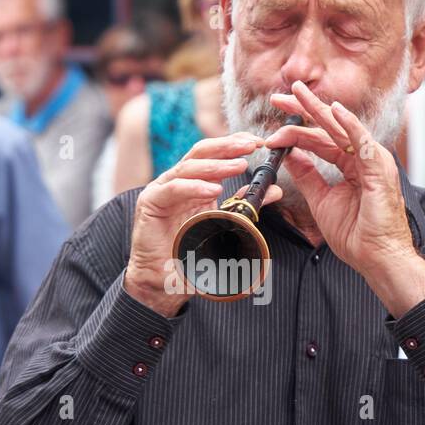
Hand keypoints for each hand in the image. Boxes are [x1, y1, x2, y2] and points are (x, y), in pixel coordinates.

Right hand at [125, 132, 277, 315]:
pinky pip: (173, 189)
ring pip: (188, 167)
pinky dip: (193, 187)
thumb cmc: (191, 255)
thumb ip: (244, 205)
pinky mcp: (151, 203)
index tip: (257, 142)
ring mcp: (162, 190)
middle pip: (201, 152)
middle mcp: (177, 182)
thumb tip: (273, 191)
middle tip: (251, 145)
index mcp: (194, 183)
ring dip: (216, 165)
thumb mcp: (224, 225)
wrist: (162, 282)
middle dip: (227, 146)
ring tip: (239, 166)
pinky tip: (213, 188)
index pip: (213, 155)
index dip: (234, 144)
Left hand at [264, 81, 424, 315]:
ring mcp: (372, 160)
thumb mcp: (322, 200)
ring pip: (341, 128)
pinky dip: (348, 123)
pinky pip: (362, 140)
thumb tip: (289, 155)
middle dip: (303, 109)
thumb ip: (307, 176)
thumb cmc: (356, 235)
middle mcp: (361, 158)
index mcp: (350, 165)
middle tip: (279, 96)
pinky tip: (332, 110)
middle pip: (329, 127)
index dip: (295, 131)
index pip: (320, 140)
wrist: (376, 257)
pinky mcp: (380, 168)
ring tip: (298, 93)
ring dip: (319, 109)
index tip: (271, 130)